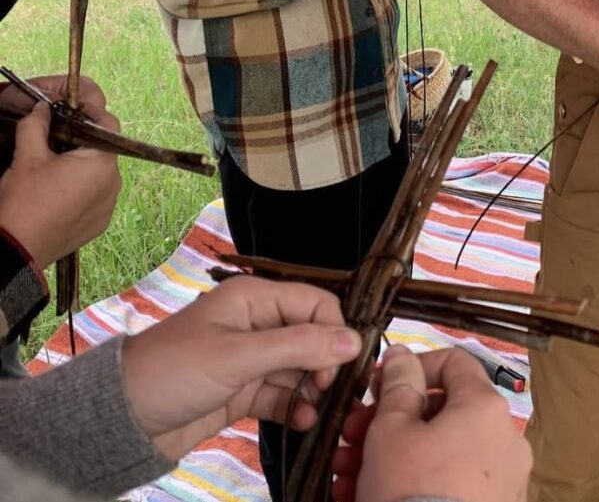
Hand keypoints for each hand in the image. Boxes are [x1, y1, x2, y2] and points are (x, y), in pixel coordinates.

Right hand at [0, 79, 121, 266]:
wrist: (15, 251)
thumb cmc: (23, 201)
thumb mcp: (26, 157)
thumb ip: (36, 126)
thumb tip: (41, 109)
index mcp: (102, 162)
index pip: (107, 125)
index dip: (89, 114)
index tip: (70, 111)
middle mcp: (114, 183)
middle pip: (103, 150)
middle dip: (80, 142)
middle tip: (54, 139)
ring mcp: (109, 205)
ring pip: (99, 174)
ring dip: (80, 167)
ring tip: (52, 168)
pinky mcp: (100, 223)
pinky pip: (95, 196)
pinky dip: (81, 190)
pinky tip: (56, 193)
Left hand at [120, 276, 360, 460]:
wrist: (120, 421)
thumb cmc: (175, 371)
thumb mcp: (238, 356)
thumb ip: (298, 347)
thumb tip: (356, 341)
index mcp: (255, 298)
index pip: (314, 303)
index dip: (334, 329)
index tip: (343, 364)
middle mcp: (257, 323)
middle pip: (311, 336)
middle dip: (326, 363)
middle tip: (329, 391)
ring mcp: (250, 360)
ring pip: (299, 368)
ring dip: (313, 389)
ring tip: (318, 411)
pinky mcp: (243, 392)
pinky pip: (282, 395)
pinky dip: (295, 407)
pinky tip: (303, 422)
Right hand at [331, 344, 530, 501]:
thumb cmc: (410, 489)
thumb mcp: (391, 430)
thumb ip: (398, 385)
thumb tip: (402, 354)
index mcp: (485, 407)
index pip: (453, 362)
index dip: (411, 367)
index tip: (378, 386)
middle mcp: (505, 439)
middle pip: (442, 412)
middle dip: (389, 420)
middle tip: (352, 435)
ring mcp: (504, 480)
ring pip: (441, 451)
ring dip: (392, 454)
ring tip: (348, 472)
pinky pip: (452, 484)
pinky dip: (416, 482)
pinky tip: (369, 495)